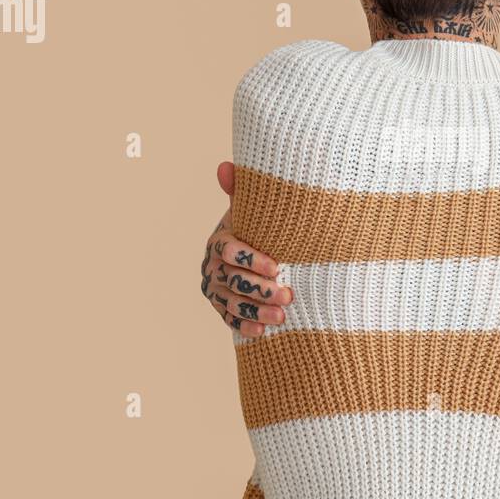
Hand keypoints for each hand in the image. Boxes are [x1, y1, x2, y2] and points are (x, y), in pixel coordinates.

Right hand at [200, 161, 292, 336]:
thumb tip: (224, 166)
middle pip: (232, 280)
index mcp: (220, 241)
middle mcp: (212, 267)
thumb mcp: (252, 211)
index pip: (228, 251)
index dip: (251, 259)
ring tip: (282, 316)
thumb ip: (241, 191)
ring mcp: (215, 289)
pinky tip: (263, 332)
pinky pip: (230, 319)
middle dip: (260, 289)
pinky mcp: (221, 308)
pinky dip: (246, 326)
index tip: (276, 267)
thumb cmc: (260, 229)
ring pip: (232, 302)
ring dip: (256, 310)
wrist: (257, 254)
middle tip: (287, 295)